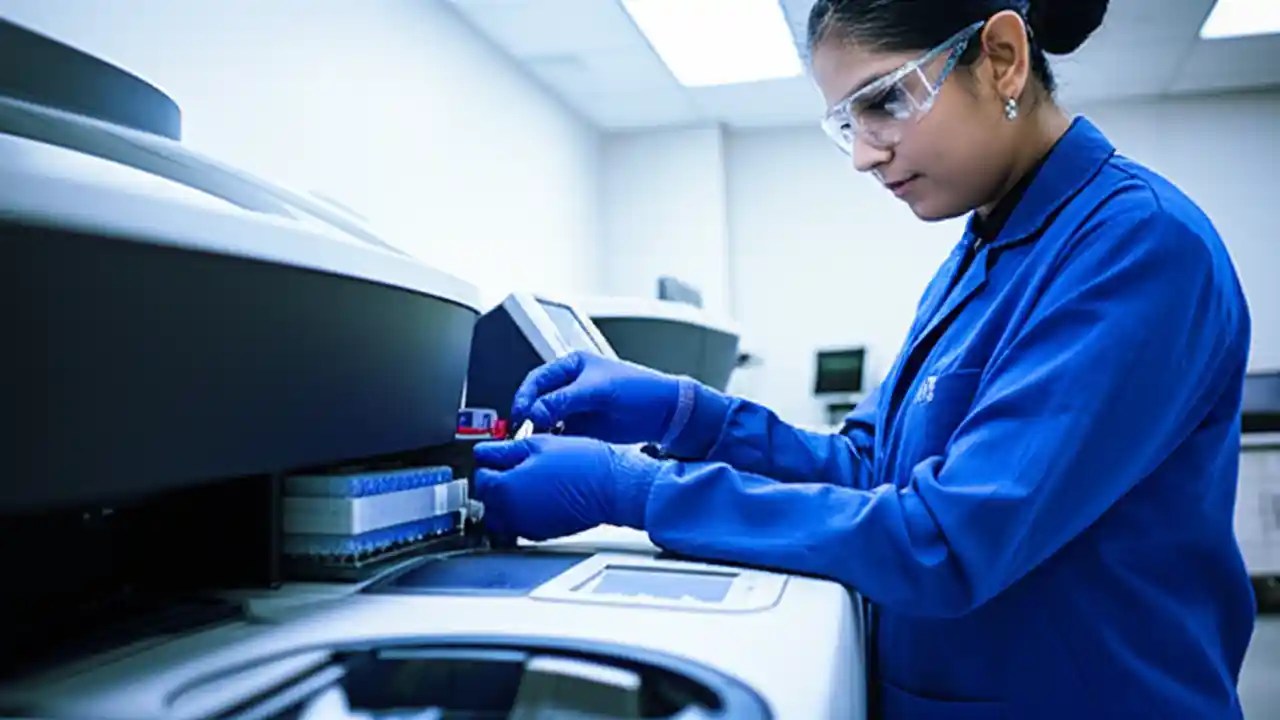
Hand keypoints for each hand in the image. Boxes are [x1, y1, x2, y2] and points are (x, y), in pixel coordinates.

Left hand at [472, 435, 656, 541]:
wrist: (612, 488)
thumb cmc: (583, 465)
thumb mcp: (539, 444)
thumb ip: (504, 450)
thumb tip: (484, 451)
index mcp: (505, 489)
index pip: (479, 477)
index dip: (488, 462)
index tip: (499, 455)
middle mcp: (511, 514)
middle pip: (486, 500)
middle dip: (494, 483)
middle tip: (513, 466)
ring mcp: (526, 527)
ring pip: (500, 516)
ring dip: (504, 501)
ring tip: (524, 483)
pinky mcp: (541, 534)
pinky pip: (518, 525)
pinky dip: (520, 513)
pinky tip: (539, 496)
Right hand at [510, 351, 685, 444]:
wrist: (665, 414)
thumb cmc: (640, 390)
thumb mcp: (600, 390)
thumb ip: (565, 400)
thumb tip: (536, 411)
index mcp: (571, 367)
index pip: (536, 380)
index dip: (525, 397)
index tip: (521, 415)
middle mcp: (569, 387)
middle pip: (536, 402)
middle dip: (528, 417)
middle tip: (524, 432)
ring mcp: (574, 409)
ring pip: (545, 421)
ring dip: (538, 431)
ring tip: (536, 442)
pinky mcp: (581, 429)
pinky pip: (558, 436)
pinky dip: (552, 442)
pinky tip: (551, 448)